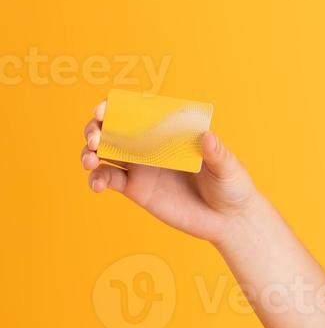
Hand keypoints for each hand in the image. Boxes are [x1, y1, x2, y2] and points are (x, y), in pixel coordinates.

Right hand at [79, 97, 261, 245]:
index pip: (140, 112)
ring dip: (89, 152)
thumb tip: (207, 136)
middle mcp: (152, 146)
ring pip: (104, 152)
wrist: (228, 220)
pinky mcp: (136, 189)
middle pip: (113, 129)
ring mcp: (142, 167)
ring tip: (90, 160)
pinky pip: (108, 179)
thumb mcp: (228, 168)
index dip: (117, 107)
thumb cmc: (233, 186)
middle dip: (95, 128)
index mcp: (171, 132)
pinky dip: (96, 179)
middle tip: (95, 138)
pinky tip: (97, 184)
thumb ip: (216, 153)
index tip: (105, 109)